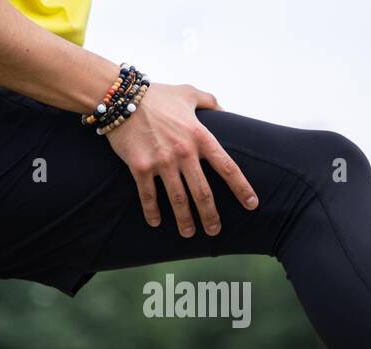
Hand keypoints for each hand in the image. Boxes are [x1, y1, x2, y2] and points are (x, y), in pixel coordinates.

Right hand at [106, 83, 257, 236]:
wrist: (118, 96)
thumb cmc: (156, 95)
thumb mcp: (188, 93)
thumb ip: (209, 102)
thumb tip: (225, 110)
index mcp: (201, 137)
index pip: (228, 168)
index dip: (242, 189)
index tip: (251, 205)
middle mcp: (184, 152)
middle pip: (204, 193)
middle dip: (211, 216)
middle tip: (215, 231)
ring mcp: (162, 161)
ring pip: (179, 199)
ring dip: (185, 220)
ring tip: (190, 233)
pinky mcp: (140, 166)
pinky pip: (148, 195)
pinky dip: (152, 211)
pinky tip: (156, 222)